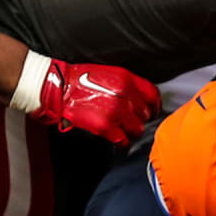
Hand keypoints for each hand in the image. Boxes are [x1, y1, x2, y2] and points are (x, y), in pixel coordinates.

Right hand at [26, 55, 160, 145]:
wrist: (60, 88)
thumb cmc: (82, 80)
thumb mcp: (110, 73)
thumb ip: (128, 85)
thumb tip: (141, 100)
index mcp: (127, 78)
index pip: (153, 95)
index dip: (155, 106)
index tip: (153, 112)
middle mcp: (124, 94)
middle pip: (146, 114)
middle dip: (140, 120)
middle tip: (131, 122)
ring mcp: (115, 111)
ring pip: (137, 129)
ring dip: (131, 131)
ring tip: (122, 130)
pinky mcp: (105, 126)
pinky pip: (123, 140)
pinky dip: (122, 143)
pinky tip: (118, 140)